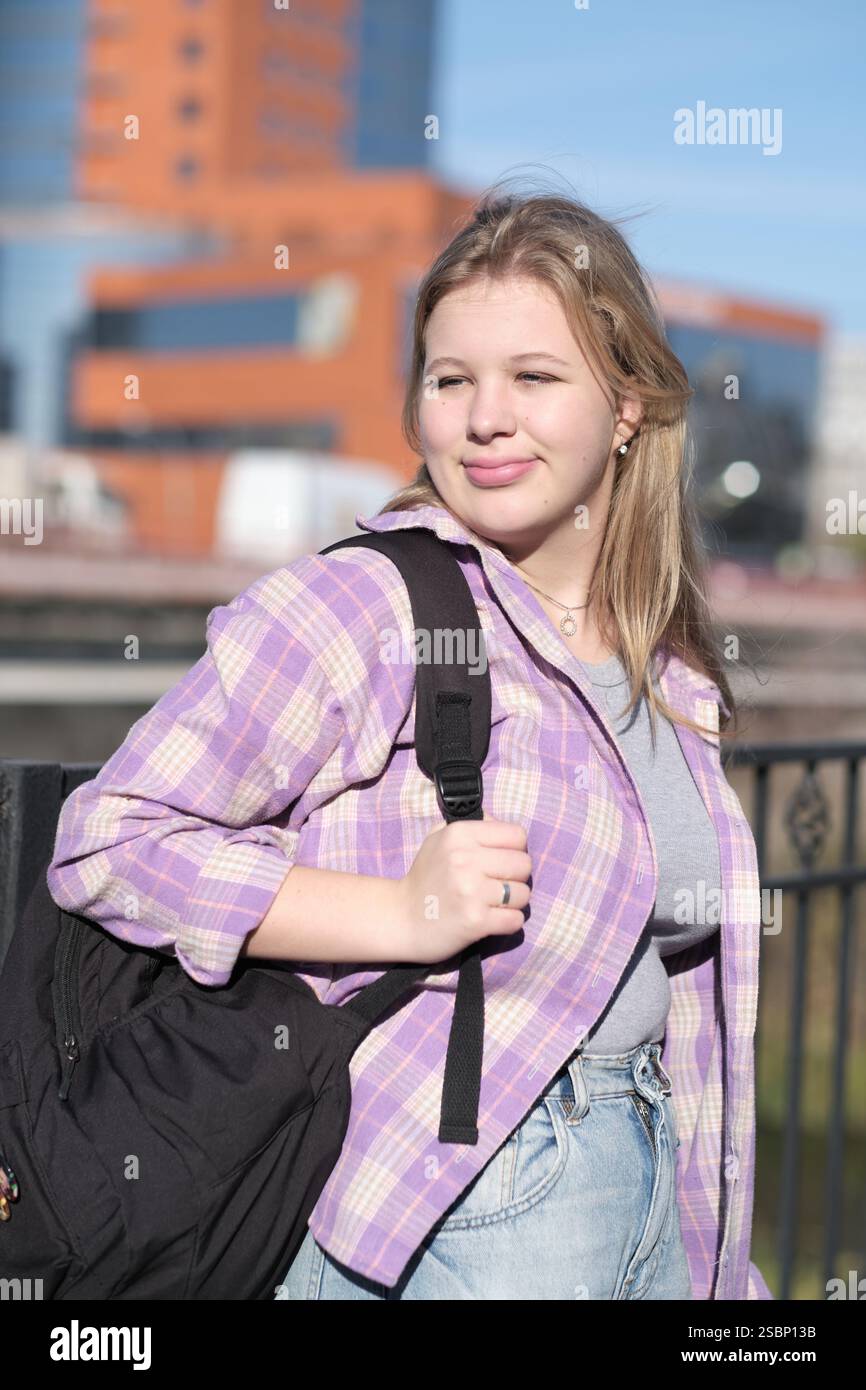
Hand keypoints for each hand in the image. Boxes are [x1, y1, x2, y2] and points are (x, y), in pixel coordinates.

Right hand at [396, 813, 530, 963]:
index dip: (515, 849)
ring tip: (493, 903)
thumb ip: (472, 826)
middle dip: (516, 876)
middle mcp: (465, 859)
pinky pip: (516, 920)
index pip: (517, 835)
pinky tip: (491, 920)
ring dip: (513, 902)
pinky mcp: (476, 921)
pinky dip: (508, 922)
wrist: (401, 918)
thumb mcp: (439, 839)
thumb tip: (500, 823)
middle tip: (498, 884)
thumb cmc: (426, 877)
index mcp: (459, 834)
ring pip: (524, 894)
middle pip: (524, 864)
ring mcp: (471, 891)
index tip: (500, 861)